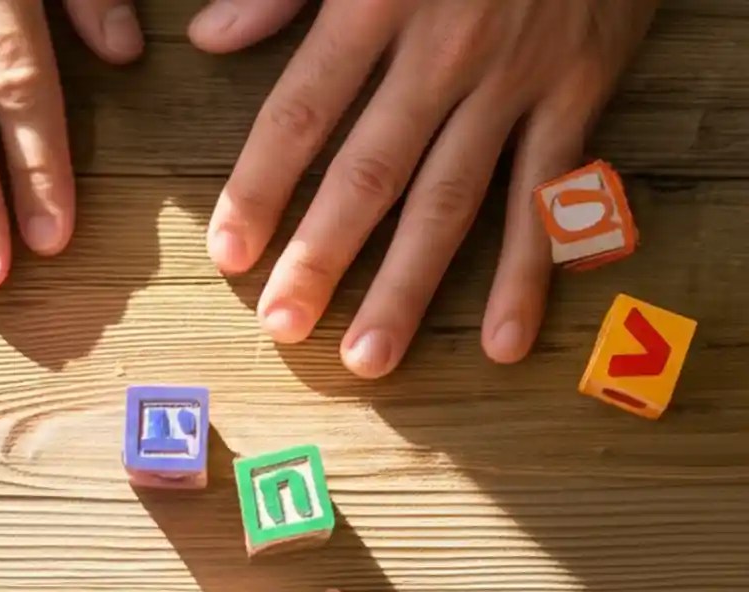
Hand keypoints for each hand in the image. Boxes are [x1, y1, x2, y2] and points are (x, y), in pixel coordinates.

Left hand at [192, 0, 657, 376]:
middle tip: (284, 326)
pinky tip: (504, 339)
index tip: (229, 253)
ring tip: (369, 357)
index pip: (301, 112)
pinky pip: (550, 196)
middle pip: (371, 173)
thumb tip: (211, 38)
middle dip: (322, 256)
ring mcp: (516, 80)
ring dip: (409, 286)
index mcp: (377, 3)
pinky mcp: (578, 94)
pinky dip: (530, 271)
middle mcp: (445, 52)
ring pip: (453, 200)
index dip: (259, 187)